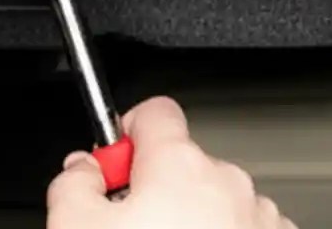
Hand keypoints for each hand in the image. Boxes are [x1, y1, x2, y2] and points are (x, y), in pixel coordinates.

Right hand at [47, 97, 295, 228]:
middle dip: (157, 191)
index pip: (155, 113)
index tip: (114, 164)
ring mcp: (259, 221)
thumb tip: (81, 169)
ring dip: (193, 222)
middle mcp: (228, 184)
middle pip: (183, 164)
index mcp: (179, 165)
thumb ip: (73, 184)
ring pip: (215, 203)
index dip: (127, 135)